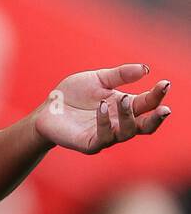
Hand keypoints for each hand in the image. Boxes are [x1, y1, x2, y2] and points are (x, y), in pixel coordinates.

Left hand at [33, 64, 170, 154]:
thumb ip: (120, 75)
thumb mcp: (99, 79)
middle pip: (145, 126)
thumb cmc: (74, 95)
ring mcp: (105, 135)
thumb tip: (145, 69)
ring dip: (128, 117)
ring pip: (127, 133)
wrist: (48, 109)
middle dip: (156, 118)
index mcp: (124, 107)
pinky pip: (103, 138)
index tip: (164, 83)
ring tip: (123, 99)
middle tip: (164, 108)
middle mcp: (119, 124)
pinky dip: (105, 122)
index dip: (157, 95)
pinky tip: (102, 107)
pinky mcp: (89, 143)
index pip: (147, 104)